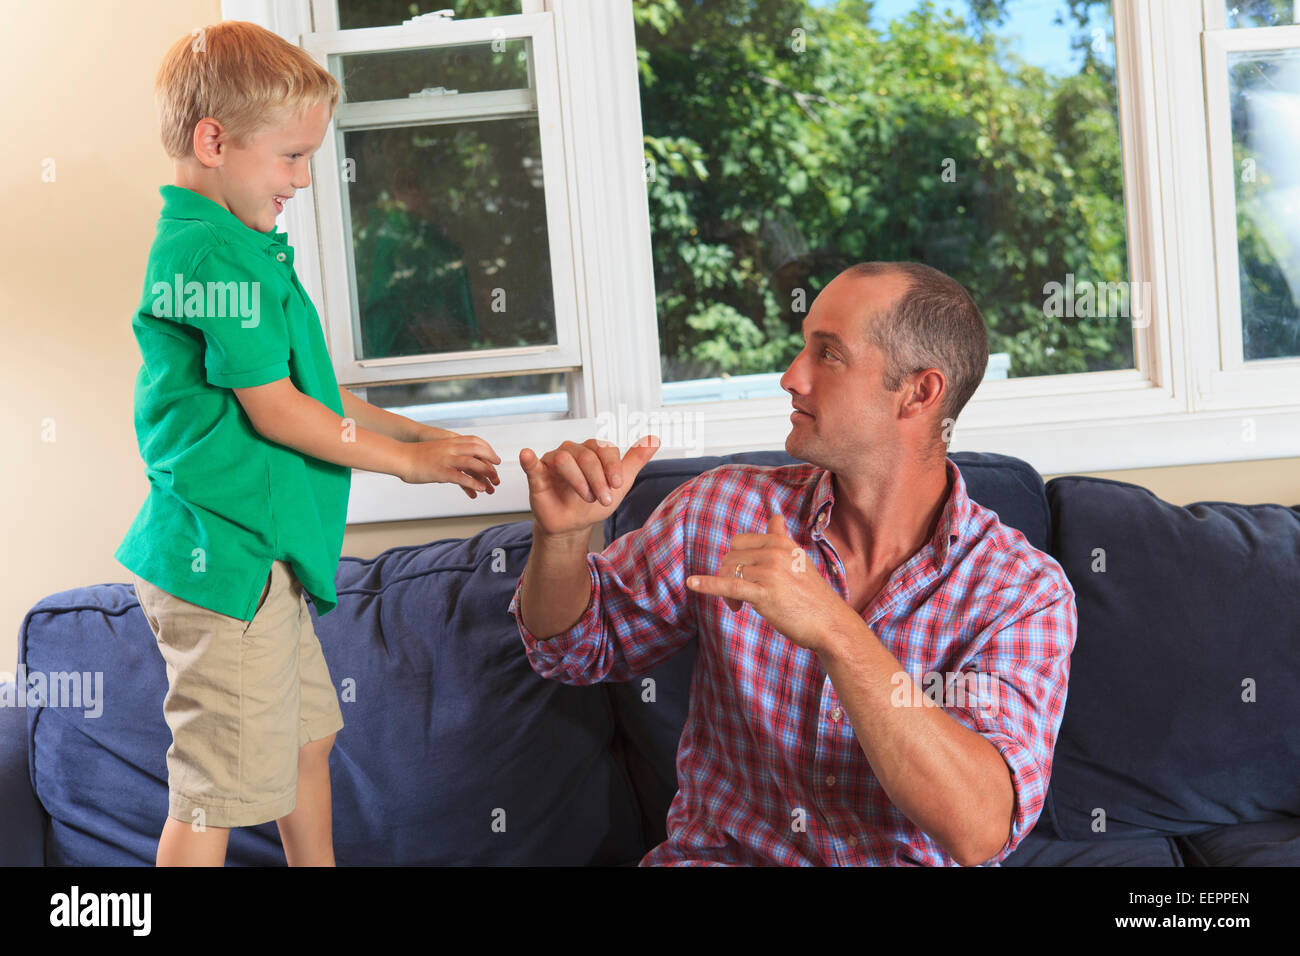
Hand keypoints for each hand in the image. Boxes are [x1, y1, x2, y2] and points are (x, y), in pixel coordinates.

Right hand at [401, 434, 501, 498]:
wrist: (400, 457)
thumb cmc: (416, 455)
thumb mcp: (437, 448)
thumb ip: (449, 451)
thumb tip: (457, 458)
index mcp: (450, 441)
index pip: (475, 441)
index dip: (487, 449)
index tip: (495, 458)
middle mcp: (451, 448)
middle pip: (478, 450)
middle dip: (491, 460)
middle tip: (497, 470)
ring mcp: (446, 459)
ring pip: (473, 463)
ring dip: (486, 473)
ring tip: (493, 482)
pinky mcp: (441, 471)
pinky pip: (461, 477)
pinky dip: (473, 483)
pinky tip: (480, 489)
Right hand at [519, 435, 659, 536]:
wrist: (574, 525)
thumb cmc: (595, 501)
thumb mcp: (620, 484)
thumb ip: (635, 460)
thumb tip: (654, 438)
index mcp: (592, 450)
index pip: (604, 449)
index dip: (612, 467)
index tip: (616, 486)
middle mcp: (572, 451)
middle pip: (586, 455)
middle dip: (597, 479)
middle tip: (602, 499)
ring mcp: (553, 461)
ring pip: (565, 459)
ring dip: (578, 481)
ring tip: (585, 498)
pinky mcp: (537, 475)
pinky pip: (532, 464)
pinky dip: (529, 459)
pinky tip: (528, 455)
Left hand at [685, 507, 851, 653]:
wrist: (830, 623)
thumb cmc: (812, 595)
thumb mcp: (799, 559)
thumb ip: (781, 538)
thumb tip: (775, 516)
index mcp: (782, 542)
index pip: (739, 542)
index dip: (735, 560)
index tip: (744, 578)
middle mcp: (775, 552)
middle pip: (730, 557)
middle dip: (728, 576)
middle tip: (739, 599)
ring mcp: (770, 572)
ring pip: (728, 573)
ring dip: (727, 593)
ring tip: (738, 607)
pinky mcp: (764, 594)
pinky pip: (728, 586)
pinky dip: (707, 584)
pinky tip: (692, 584)